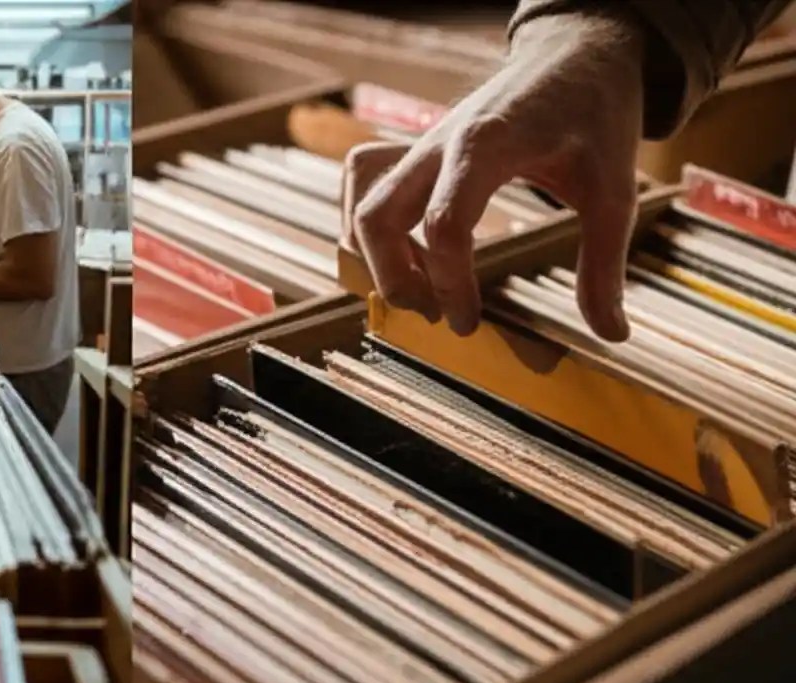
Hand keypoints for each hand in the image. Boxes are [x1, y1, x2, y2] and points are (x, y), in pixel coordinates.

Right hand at [353, 9, 644, 341]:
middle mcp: (438, 144)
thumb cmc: (594, 116)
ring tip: (419, 290)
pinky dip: (372, 227)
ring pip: (362, 204)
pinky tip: (410, 253)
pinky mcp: (416, 149)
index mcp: (485, 147)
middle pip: (378, 218)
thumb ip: (603, 264)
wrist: (576, 55)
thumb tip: (610, 333)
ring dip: (377, 257)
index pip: (443, 227)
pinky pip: (365, 186)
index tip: (467, 322)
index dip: (449, 285)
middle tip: (433, 314)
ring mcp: (421, 145)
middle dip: (394, 279)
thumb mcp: (614, 191)